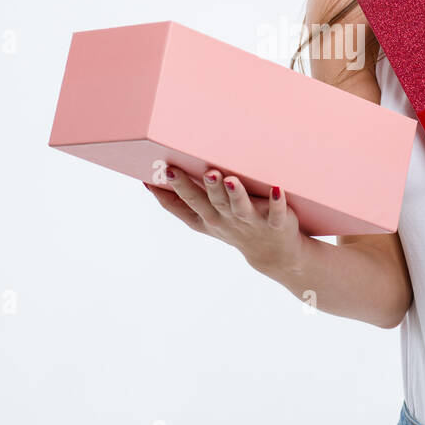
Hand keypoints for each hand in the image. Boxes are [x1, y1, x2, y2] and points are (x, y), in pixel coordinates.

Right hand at [141, 166, 303, 273]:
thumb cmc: (232, 227)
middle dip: (202, 188)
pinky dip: (277, 203)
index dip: (173, 191)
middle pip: (211, 203)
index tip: (161, 172)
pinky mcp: (275, 223)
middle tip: (192, 171)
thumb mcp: (202, 219)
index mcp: (207, 217)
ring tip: (228, 179)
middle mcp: (226, 219)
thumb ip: (178, 203)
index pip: (186, 204)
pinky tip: (276, 189)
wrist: (272, 253)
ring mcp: (250, 222)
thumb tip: (147, 183)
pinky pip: (277, 213)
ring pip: (239, 207)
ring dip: (235, 194)